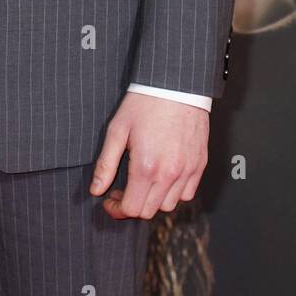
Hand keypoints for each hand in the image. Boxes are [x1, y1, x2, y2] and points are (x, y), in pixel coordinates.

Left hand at [89, 91, 208, 218]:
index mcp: (146, 167)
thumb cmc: (144, 103)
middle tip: (122, 190)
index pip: (132, 209)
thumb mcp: (117, 130)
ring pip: (169, 205)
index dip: (116, 209)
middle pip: (149, 211)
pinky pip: (188, 193)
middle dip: (132, 205)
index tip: (109, 199)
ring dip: (153, 199)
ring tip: (143, 181)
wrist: (175, 84)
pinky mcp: (200, 164)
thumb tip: (96, 189)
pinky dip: (174, 192)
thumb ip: (105, 163)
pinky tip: (163, 176)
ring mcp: (187, 170)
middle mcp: (169, 174)